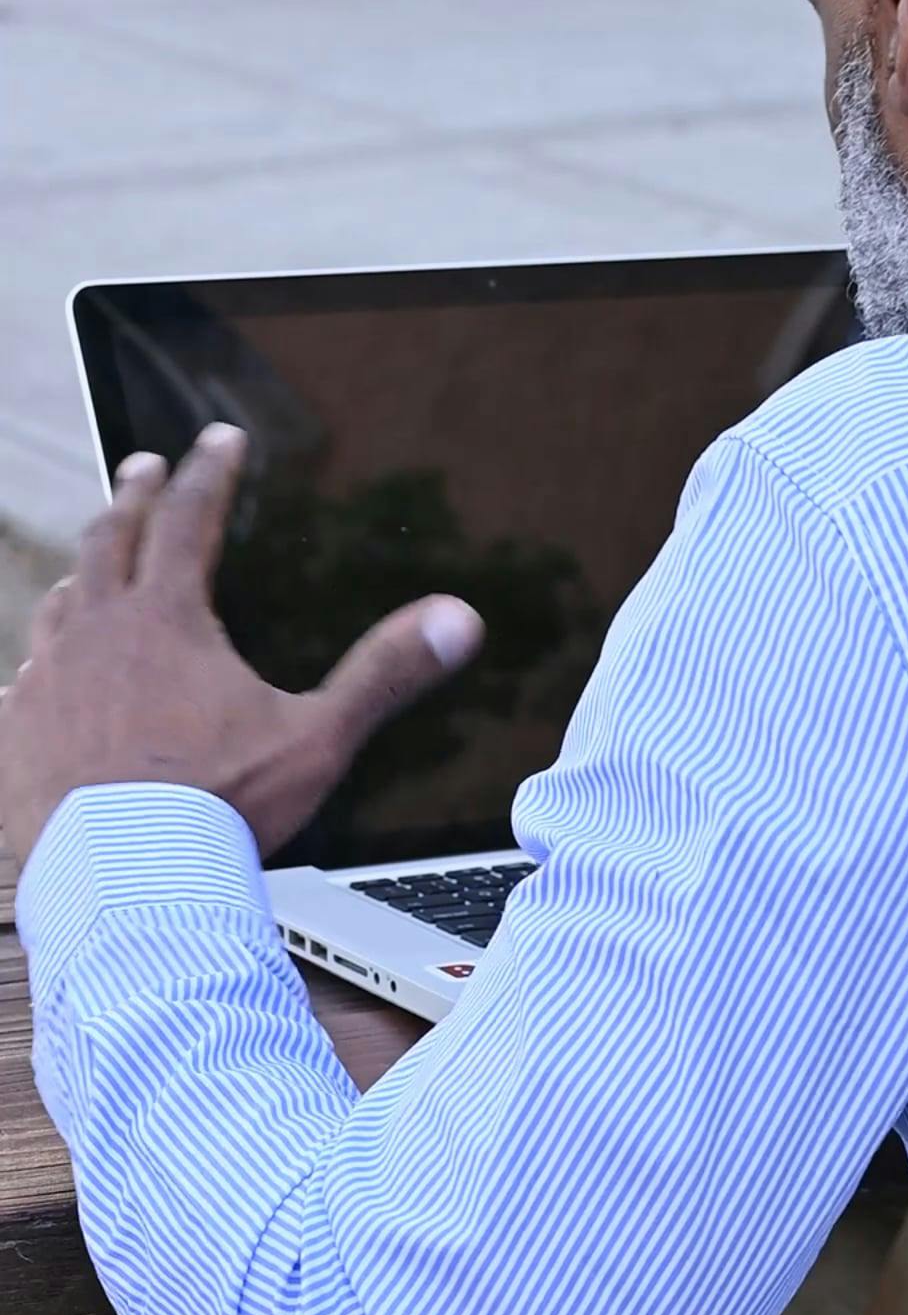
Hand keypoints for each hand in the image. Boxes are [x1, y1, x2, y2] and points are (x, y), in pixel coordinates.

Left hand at [0, 425, 483, 869]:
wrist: (125, 875)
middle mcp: (98, 632)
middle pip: (111, 541)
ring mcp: (48, 679)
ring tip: (92, 566)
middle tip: (143, 468)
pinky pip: (26, 677)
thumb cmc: (220, 806)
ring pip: (63, 602)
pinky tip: (46, 670)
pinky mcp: (18, 729)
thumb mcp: (316, 737)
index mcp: (167, 619)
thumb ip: (383, 673)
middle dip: (133, 497)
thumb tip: (457, 620)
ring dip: (84, 574)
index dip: (208, 473)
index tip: (220, 439)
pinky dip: (45, 659)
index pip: (189, 518)